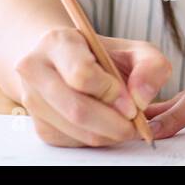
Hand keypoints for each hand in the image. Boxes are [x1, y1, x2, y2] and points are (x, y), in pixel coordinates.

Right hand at [14, 28, 171, 146]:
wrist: (66, 62)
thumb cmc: (102, 55)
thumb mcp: (134, 49)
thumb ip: (151, 66)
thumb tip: (142, 98)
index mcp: (57, 42)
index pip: (82, 74)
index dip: (112, 92)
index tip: (132, 101)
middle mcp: (36, 70)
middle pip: (76, 109)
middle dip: (114, 123)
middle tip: (136, 124)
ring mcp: (33, 101)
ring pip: (76, 131)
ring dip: (109, 134)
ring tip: (125, 122)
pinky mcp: (40, 127)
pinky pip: (73, 142)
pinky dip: (98, 138)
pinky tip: (108, 125)